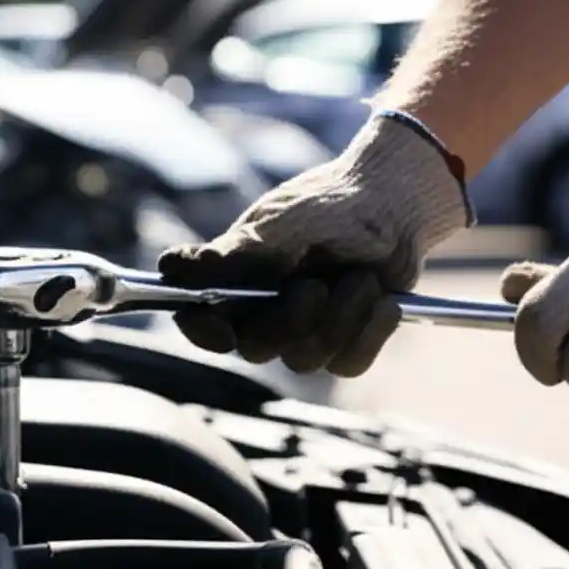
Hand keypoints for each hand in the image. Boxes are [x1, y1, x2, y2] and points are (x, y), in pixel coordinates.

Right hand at [158, 114, 470, 375]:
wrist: (395, 205)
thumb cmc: (328, 205)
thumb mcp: (279, 225)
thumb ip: (232, 254)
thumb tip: (173, 267)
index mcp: (233, 281)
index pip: (198, 319)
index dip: (203, 331)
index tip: (222, 329)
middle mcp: (262, 312)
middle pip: (255, 349)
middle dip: (289, 320)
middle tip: (314, 285)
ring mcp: (303, 333)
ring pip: (305, 359)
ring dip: (339, 316)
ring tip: (362, 277)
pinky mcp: (344, 345)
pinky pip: (348, 363)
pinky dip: (369, 331)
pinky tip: (384, 301)